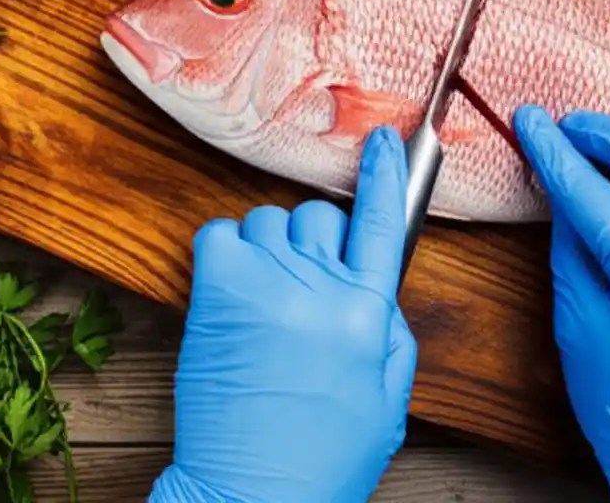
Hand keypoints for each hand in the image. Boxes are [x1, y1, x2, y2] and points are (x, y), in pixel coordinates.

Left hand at [149, 127, 417, 502]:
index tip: (386, 141)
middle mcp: (320, 288)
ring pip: (268, 221)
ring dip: (269, 249)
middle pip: (320, 216)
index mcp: (368, 313)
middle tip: (304, 284)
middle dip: (316, 241)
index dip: (388, 174)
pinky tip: (232, 293)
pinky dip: (225, 253)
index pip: (383, 221)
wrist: (253, 494)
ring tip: (264, 300)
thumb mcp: (389, 401)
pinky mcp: (216, 294)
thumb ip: (393, 334)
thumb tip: (377, 290)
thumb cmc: (322, 459)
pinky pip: (219, 235)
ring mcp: (265, 286)